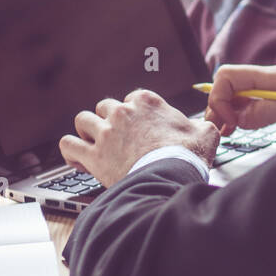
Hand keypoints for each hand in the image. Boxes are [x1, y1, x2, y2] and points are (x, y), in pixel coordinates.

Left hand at [60, 89, 219, 187]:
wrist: (170, 177)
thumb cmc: (187, 156)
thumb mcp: (206, 134)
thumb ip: (203, 126)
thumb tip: (206, 127)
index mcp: (147, 102)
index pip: (133, 98)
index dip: (134, 112)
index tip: (137, 126)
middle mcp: (123, 112)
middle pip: (105, 106)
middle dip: (108, 119)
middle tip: (116, 136)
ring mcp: (106, 133)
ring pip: (83, 120)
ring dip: (86, 131)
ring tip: (93, 143)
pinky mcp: (93, 155)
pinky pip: (68, 145)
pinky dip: (70, 151)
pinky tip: (76, 159)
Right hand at [205, 63, 275, 141]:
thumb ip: (270, 110)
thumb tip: (239, 115)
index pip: (229, 75)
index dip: (220, 98)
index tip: (229, 122)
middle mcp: (275, 80)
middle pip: (231, 84)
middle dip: (220, 106)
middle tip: (221, 132)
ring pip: (241, 95)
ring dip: (230, 112)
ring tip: (229, 133)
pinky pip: (255, 104)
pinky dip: (243, 116)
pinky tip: (244, 129)